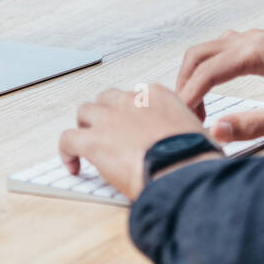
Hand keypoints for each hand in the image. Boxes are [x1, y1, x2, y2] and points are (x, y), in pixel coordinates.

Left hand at [59, 84, 211, 200]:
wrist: (182, 167)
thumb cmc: (194, 156)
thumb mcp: (196, 133)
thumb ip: (184, 131)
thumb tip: (187, 145)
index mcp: (157, 96)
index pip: (137, 96)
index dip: (133, 114)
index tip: (135, 129)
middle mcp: (130, 100)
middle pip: (108, 98)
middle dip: (106, 114)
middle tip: (110, 134)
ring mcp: (108, 118)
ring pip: (85, 112)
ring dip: (85, 127)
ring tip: (88, 145)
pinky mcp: (92, 140)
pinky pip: (67, 139)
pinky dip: (66, 152)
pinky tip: (73, 166)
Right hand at [176, 29, 263, 143]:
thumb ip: (253, 124)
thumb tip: (217, 131)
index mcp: (259, 51)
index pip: (207, 71)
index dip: (190, 97)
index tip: (185, 121)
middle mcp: (253, 38)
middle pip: (199, 55)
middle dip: (185, 84)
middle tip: (186, 116)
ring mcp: (255, 39)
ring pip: (207, 51)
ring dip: (194, 76)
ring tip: (195, 108)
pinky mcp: (259, 47)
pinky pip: (221, 52)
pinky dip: (207, 69)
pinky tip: (210, 91)